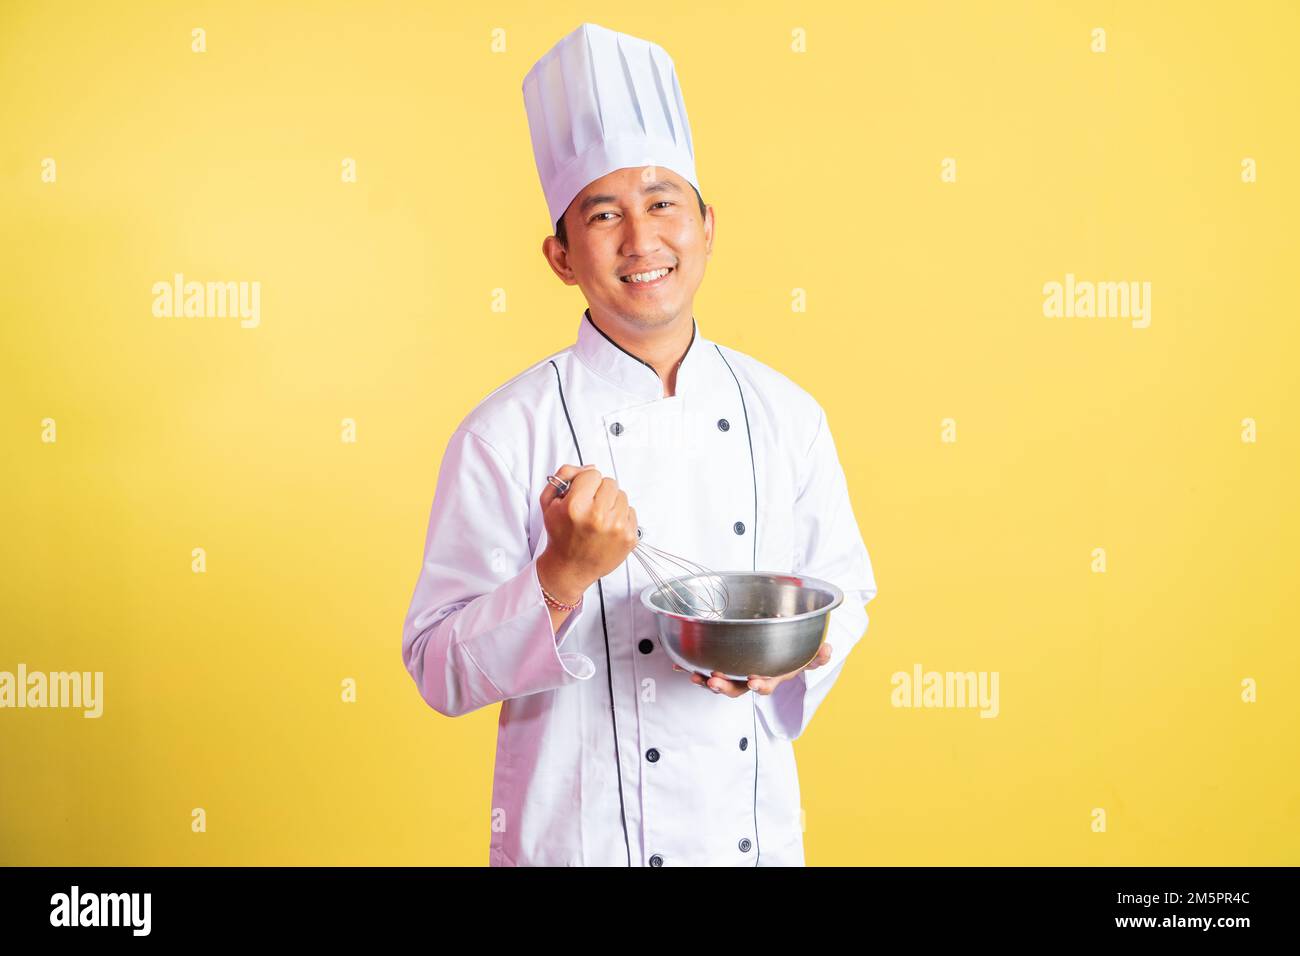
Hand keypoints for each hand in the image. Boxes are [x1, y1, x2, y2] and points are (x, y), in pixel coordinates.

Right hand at [537, 464, 638, 602]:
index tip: (581, 495)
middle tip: (590, 508)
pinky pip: (631, 512)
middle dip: (599, 492)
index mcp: (576, 506)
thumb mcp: (549, 502)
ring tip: (599, 519)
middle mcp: (598, 516)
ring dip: (611, 504)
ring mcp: (616, 528)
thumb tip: (590, 467)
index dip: (585, 483)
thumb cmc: (560, 535)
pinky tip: (607, 528)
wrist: (570, 567)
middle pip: (610, 482)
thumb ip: (564, 476)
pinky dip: (620, 517)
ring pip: (622, 495)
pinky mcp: (629, 537)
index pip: (592, 474)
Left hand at [672, 644, 833, 697]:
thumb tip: (828, 650)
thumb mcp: (809, 652)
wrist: (781, 648)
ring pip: (719, 681)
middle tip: (715, 682)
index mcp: (770, 676)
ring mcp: (734, 672)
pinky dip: (691, 665)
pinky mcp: (720, 663)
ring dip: (705, 681)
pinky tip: (679, 662)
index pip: (765, 684)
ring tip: (693, 675)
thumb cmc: (794, 653)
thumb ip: (819, 654)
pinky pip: (704, 667)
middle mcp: (750, 677)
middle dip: (724, 687)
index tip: (755, 682)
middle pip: (736, 688)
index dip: (760, 685)